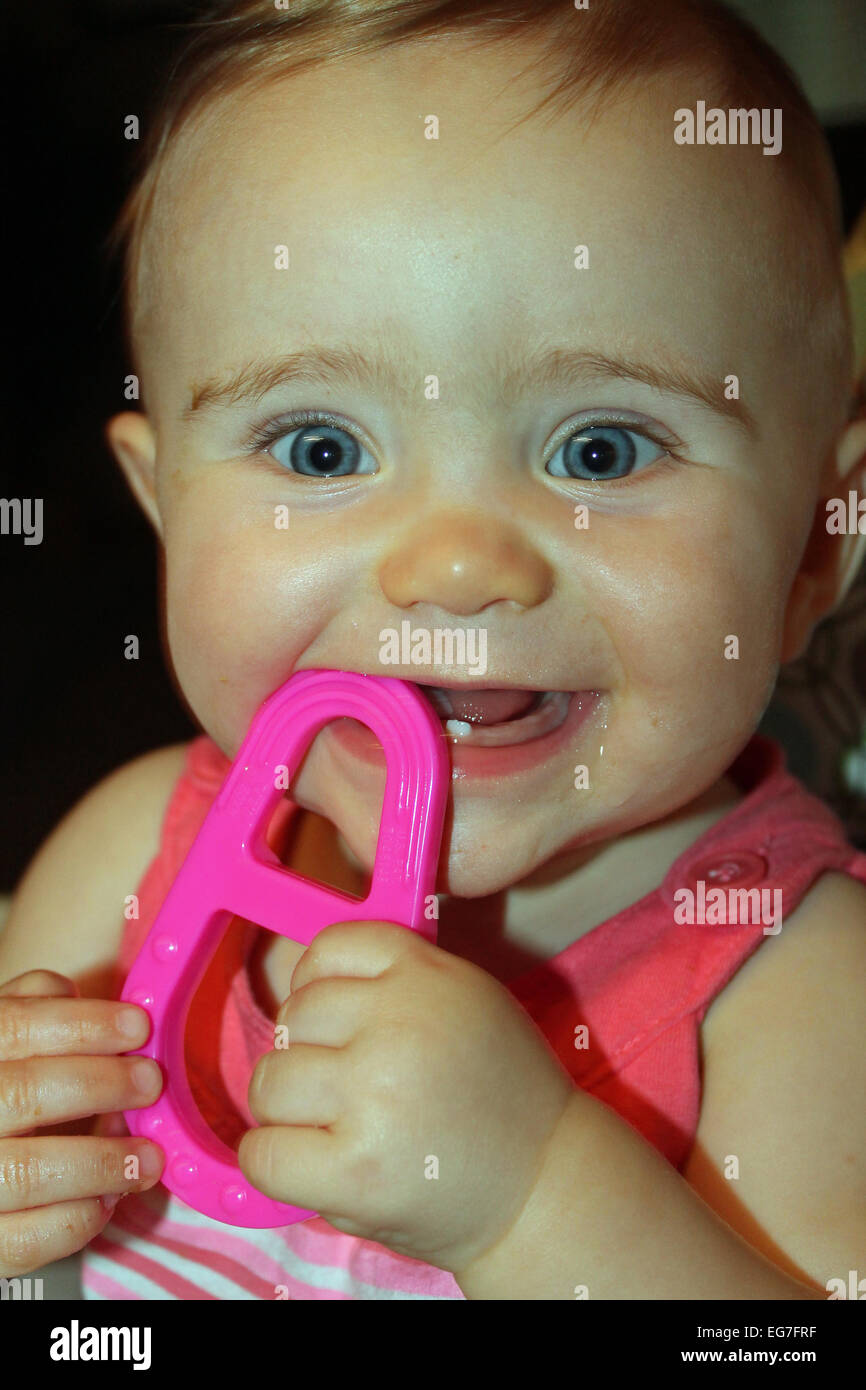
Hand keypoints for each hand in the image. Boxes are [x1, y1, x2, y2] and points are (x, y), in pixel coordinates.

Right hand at [0, 970, 164, 1276]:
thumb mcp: (1, 1041)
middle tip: (151, 1082)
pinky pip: (26, 1240)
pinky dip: (78, 1218)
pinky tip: (109, 1198)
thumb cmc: (0, 1092)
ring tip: (148, 1154)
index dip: (81, 1024)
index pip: (15, 1027)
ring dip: (101, 1160)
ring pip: (26, 1171)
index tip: (139, 1025)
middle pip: (23, 1094)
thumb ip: (30, 1009)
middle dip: (100, 1084)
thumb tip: (73, 990)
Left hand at [238, 921, 573, 1273]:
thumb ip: (396, 980)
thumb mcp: (465, 1001)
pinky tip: (314, 1168)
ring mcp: (373, 1096)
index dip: (320, 988)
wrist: (545, 1187)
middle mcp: (398, 1024)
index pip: (327, 948)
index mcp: (427, 973)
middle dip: (307, 1054)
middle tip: (350, 1090)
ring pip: (268, 1083)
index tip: (341, 1024)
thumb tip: (302, 978)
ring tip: (336, 1130)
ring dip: (288, 1112)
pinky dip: (274, 1163)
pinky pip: (261, 1154)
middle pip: (291, 1018)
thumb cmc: (497, 1094)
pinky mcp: (353, 1169)